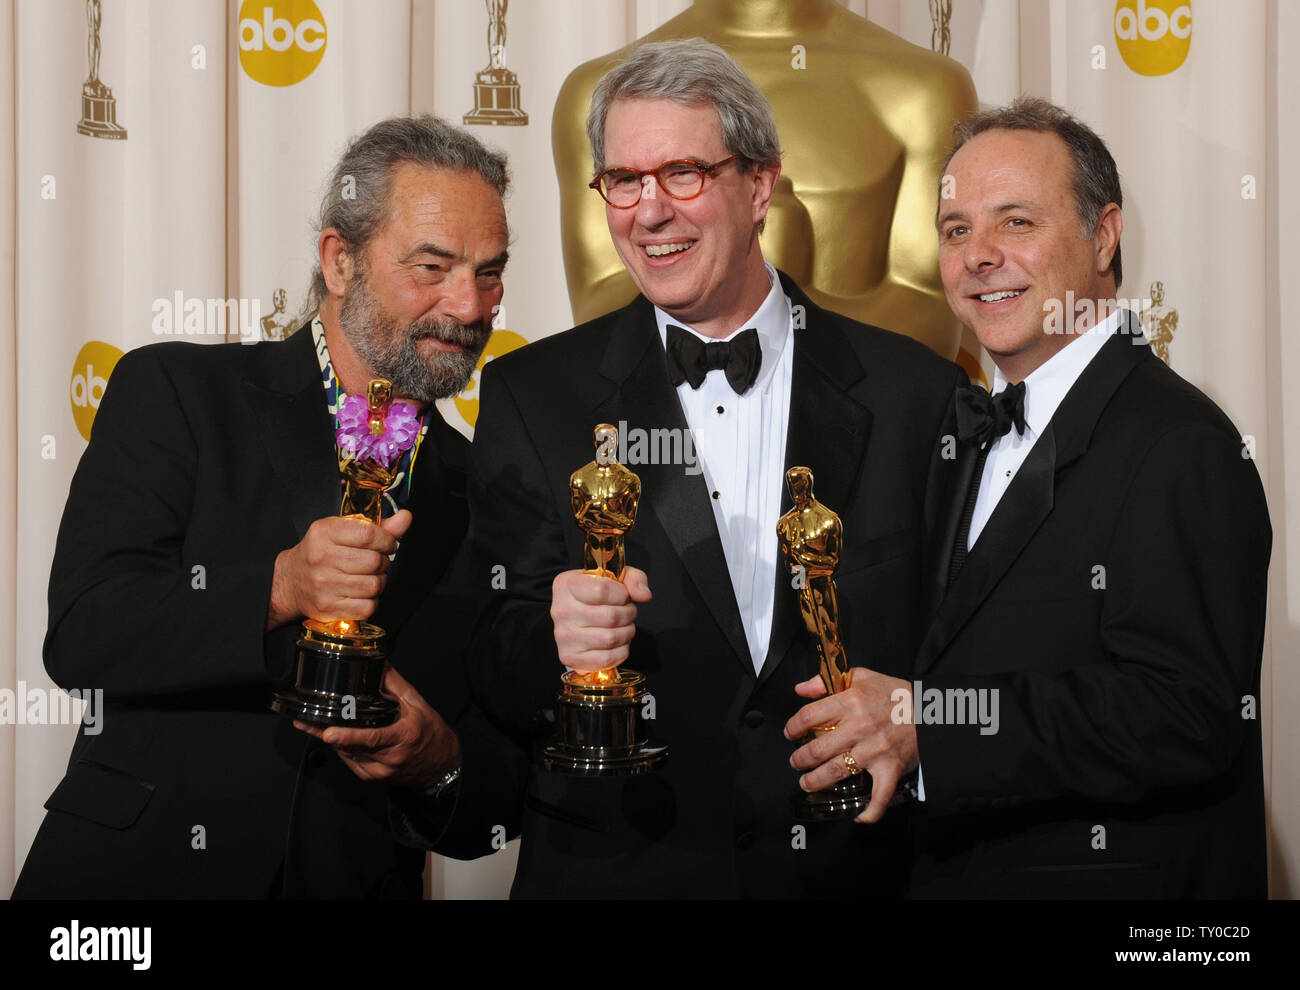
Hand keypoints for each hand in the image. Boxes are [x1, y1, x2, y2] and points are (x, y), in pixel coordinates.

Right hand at [266, 510, 411, 629]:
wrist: (290, 581)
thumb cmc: (320, 553)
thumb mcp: (341, 531)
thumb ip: (376, 526)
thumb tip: (405, 517)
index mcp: (325, 532)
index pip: (370, 534)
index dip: (387, 540)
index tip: (387, 544)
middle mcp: (322, 557)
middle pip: (375, 561)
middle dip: (383, 562)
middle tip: (375, 562)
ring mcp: (324, 584)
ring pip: (374, 585)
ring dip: (378, 582)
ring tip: (368, 577)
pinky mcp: (328, 607)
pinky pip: (367, 607)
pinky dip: (370, 601)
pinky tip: (360, 593)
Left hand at [294, 663, 460, 788]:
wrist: (442, 765)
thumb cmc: (432, 734)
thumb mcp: (418, 705)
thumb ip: (395, 684)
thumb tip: (380, 663)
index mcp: (402, 737)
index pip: (371, 737)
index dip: (347, 736)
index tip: (328, 733)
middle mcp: (390, 758)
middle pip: (351, 746)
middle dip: (327, 733)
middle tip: (307, 722)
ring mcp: (380, 772)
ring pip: (347, 755)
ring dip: (334, 740)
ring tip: (319, 726)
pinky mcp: (373, 778)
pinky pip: (350, 762)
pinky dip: (343, 749)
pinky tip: (342, 739)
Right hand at [549, 566, 650, 671]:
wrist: (577, 617)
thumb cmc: (597, 595)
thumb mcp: (616, 578)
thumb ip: (634, 579)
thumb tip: (644, 595)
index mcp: (567, 584)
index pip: (602, 590)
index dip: (622, 594)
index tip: (623, 596)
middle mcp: (561, 610)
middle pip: (610, 616)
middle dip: (628, 614)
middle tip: (627, 612)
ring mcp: (563, 636)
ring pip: (610, 638)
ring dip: (626, 632)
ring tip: (623, 626)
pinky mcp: (569, 656)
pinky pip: (606, 658)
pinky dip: (620, 651)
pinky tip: (617, 642)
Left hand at [785, 667, 917, 823]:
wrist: (931, 709)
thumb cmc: (894, 694)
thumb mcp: (860, 676)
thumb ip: (826, 681)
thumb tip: (801, 689)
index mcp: (851, 701)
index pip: (809, 717)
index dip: (793, 727)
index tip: (790, 734)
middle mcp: (860, 726)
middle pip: (817, 749)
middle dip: (800, 759)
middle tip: (796, 762)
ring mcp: (875, 750)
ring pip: (836, 771)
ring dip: (816, 781)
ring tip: (807, 783)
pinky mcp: (890, 768)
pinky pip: (879, 795)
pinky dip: (869, 811)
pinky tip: (858, 817)